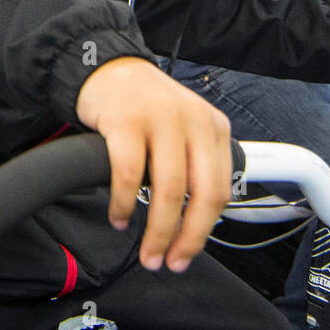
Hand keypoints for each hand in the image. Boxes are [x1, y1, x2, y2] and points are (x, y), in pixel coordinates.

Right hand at [75, 57, 231, 272]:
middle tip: (169, 262)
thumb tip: (193, 224)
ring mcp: (161, 119)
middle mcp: (193, 121)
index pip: (220, 189)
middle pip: (202, 193)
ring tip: (146, 251)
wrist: (109, 68)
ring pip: (168, 189)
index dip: (204, 230)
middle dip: (187, 238)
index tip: (186, 254)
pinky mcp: (126, 121)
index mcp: (213, 127)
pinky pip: (128, 174)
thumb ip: (195, 165)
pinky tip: (118, 217)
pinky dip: (123, 204)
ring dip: (156, 230)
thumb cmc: (147, 108)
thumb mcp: (186, 127)